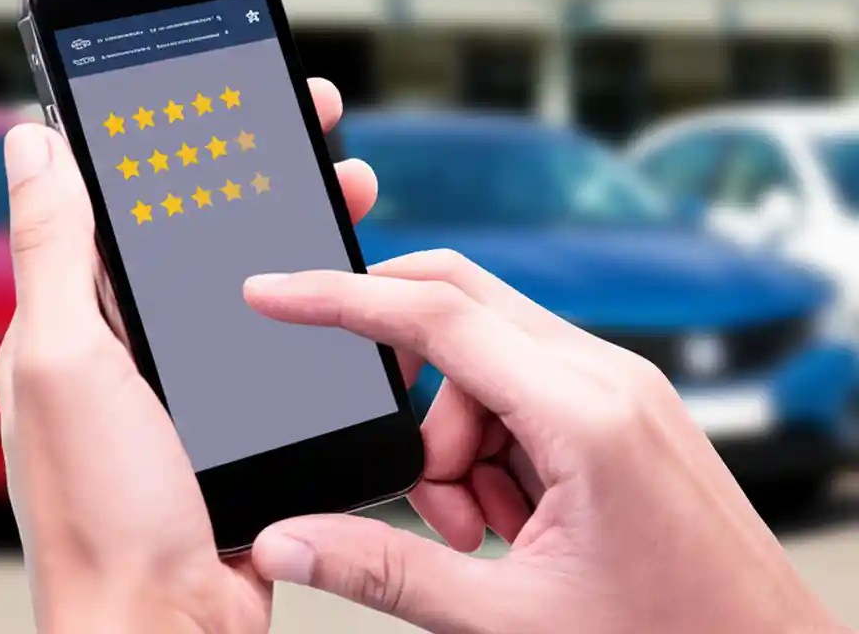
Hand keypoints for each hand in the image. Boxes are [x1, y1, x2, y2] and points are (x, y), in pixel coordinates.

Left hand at [0, 80, 377, 632]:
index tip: (219, 95)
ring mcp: (176, 391)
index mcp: (66, 324)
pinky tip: (343, 289)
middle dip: (245, 176)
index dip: (165, 142)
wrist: (166, 628)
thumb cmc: (102, 514)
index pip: (111, 205)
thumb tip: (30, 145)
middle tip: (304, 131)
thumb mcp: (65, 362)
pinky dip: (306, 309)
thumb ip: (52, 252)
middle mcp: (118, 352)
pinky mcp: (227, 427)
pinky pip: (267, 350)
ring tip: (343, 193)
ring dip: (287, 234)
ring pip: (235, 288)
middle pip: (185, 237)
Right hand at [245, 255, 843, 633]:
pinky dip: (494, 451)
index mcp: (585, 413)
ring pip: (483, 366)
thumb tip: (288, 541)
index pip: (434, 314)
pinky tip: (516, 523)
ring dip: (458, 446)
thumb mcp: (507, 618)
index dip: (337, 296)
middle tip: (430, 496)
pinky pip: (521, 394)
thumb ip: (382, 570)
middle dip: (412, 401)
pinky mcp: (620, 410)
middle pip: (456, 320)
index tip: (272, 291)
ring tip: (488, 535)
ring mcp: (619, 389)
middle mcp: (607, 377)